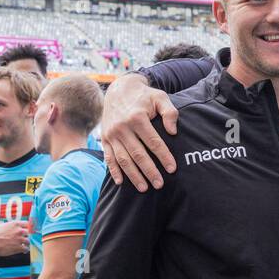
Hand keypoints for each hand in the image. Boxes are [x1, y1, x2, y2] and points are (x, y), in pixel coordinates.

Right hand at [0, 219, 28, 255]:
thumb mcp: (1, 225)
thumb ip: (8, 225)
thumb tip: (8, 226)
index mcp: (15, 224)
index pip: (27, 224)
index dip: (26, 227)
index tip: (26, 230)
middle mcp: (19, 231)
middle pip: (28, 233)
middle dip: (26, 236)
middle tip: (24, 239)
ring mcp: (20, 239)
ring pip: (28, 241)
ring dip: (26, 244)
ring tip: (24, 246)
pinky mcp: (19, 247)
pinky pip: (26, 249)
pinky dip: (25, 250)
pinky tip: (23, 251)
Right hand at [102, 73, 179, 190]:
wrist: (119, 90)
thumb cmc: (144, 96)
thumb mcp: (160, 97)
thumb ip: (170, 112)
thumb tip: (173, 132)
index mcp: (137, 117)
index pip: (153, 142)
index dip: (164, 156)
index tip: (172, 169)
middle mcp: (122, 127)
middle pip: (138, 154)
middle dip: (149, 171)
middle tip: (159, 184)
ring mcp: (112, 134)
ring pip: (123, 159)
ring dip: (133, 175)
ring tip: (144, 188)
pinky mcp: (105, 138)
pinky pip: (109, 157)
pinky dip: (114, 171)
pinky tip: (121, 182)